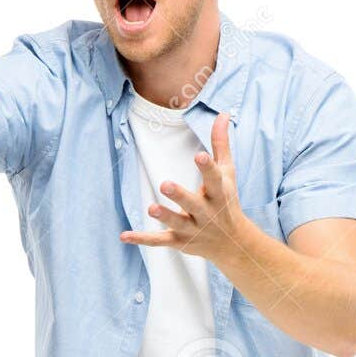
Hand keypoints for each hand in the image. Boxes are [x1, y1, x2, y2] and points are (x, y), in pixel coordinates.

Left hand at [120, 111, 247, 266]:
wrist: (231, 243)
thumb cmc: (226, 201)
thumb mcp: (227, 173)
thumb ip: (220, 144)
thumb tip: (222, 113)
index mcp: (219, 193)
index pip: (214, 179)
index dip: (207, 168)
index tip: (200, 156)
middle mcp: (207, 213)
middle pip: (193, 203)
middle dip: (180, 196)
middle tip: (165, 184)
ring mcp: (192, 228)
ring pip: (177, 222)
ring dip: (164, 216)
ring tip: (151, 208)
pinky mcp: (179, 241)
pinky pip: (159, 241)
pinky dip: (142, 239)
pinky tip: (124, 236)